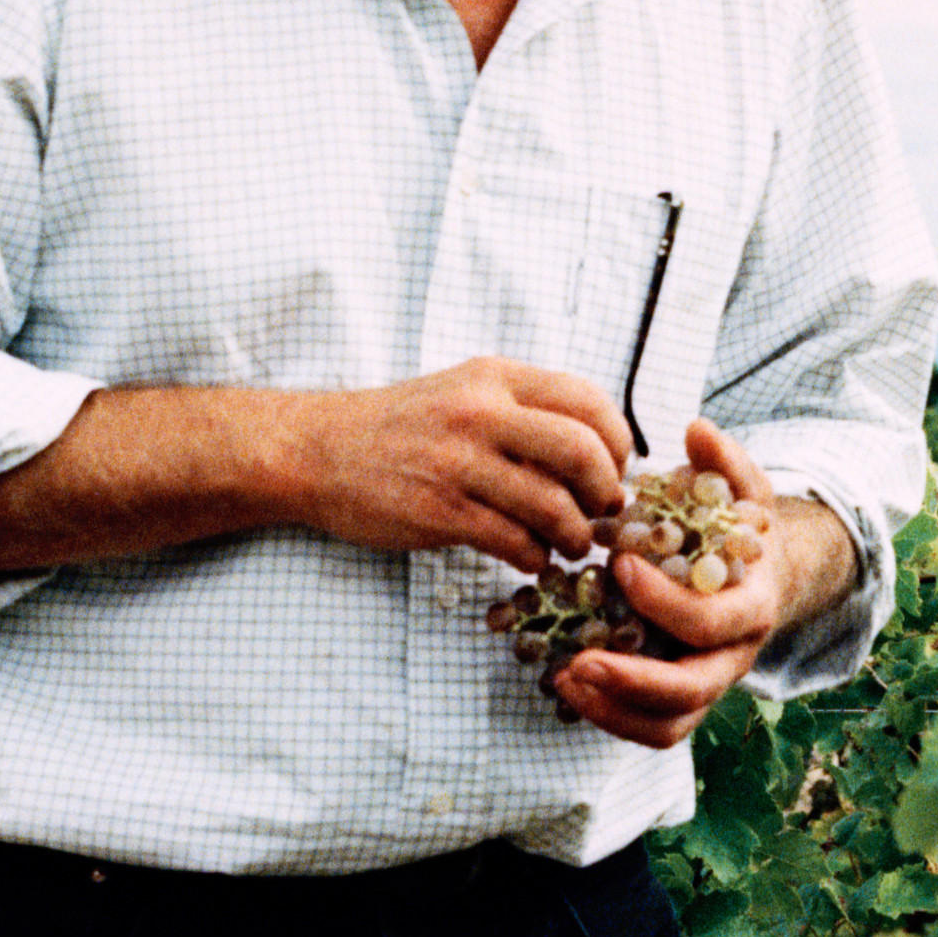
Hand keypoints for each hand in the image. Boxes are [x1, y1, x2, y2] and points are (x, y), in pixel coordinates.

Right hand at [285, 355, 635, 570]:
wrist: (319, 450)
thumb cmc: (402, 427)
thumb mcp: (465, 392)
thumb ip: (525, 411)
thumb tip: (599, 452)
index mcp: (496, 378)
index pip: (589, 401)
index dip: (618, 443)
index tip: (613, 470)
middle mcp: (481, 413)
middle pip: (581, 451)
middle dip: (604, 492)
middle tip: (600, 513)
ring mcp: (459, 463)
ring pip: (552, 505)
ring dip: (573, 535)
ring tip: (567, 544)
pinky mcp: (440, 511)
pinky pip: (514, 541)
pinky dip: (535, 557)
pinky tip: (530, 558)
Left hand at [550, 419, 845, 750]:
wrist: (757, 577)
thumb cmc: (738, 530)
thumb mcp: (741, 491)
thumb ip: (724, 462)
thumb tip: (697, 428)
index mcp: (753, 607)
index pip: (711, 621)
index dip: (665, 601)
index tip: (620, 564)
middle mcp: (733, 657)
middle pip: (691, 691)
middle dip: (634, 679)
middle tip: (577, 659)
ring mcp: (705, 685)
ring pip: (667, 726)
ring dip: (612, 710)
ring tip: (562, 676)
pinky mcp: (676, 701)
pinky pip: (647, 728)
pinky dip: (607, 715)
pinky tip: (563, 682)